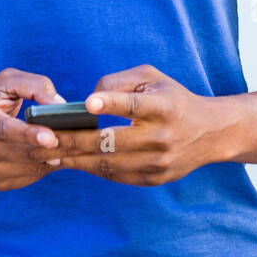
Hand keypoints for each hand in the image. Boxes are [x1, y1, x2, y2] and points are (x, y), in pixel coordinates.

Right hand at [0, 68, 73, 190]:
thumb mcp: (5, 81)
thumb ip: (34, 85)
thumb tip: (60, 106)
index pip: (4, 130)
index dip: (29, 134)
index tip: (52, 135)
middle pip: (25, 152)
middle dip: (58, 146)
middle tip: (85, 138)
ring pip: (33, 167)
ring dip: (59, 156)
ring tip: (77, 142)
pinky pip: (33, 176)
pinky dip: (49, 164)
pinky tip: (56, 151)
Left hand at [52, 64, 235, 185]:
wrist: (211, 133)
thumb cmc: (173, 98)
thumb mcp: (152, 77)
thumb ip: (118, 81)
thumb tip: (87, 102)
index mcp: (164, 106)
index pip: (135, 105)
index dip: (112, 103)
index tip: (88, 103)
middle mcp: (162, 137)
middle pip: (111, 141)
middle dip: (74, 140)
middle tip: (45, 137)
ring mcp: (158, 162)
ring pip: (108, 163)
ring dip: (75, 159)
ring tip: (49, 153)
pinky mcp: (154, 179)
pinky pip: (115, 175)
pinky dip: (91, 167)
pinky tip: (71, 161)